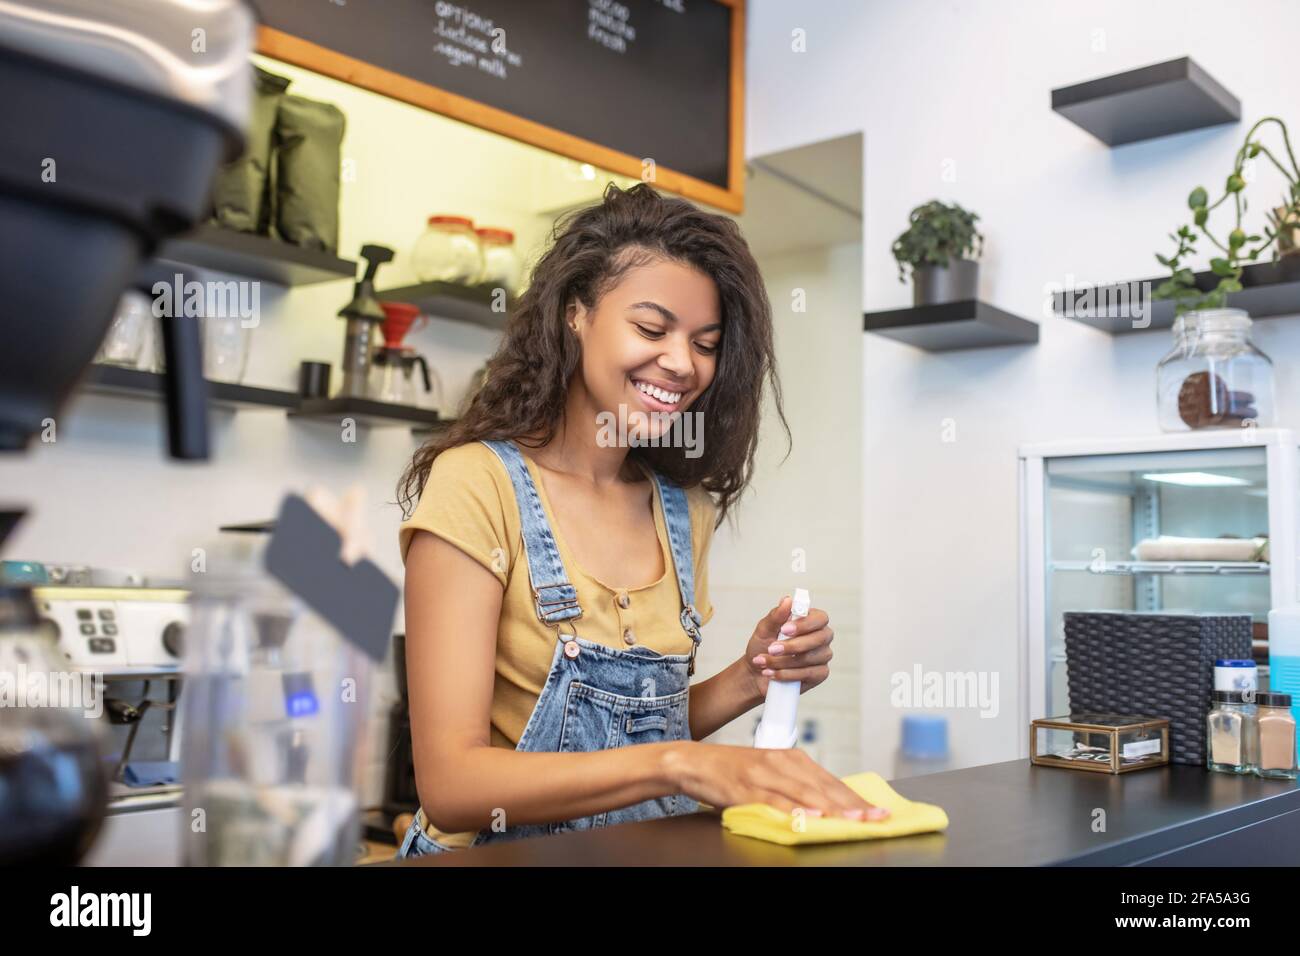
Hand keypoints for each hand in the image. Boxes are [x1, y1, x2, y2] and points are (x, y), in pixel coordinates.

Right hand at [665, 742, 888, 819]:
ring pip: (805, 793)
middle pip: (824, 786)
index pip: (830, 780)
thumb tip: (826, 806)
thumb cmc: (732, 770)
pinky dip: (794, 810)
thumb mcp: (768, 772)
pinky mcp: (746, 787)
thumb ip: (795, 786)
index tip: (877, 811)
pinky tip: (810, 818)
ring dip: (832, 808)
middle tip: (876, 818)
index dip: (854, 797)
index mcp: (790, 757)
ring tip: (854, 820)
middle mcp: (781, 762)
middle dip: (852, 804)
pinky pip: (775, 801)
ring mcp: (764, 774)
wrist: (693, 762)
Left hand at [741, 595, 833, 700]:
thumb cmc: (762, 647)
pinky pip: (808, 674)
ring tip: (763, 662)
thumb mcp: (764, 630)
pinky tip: (772, 673)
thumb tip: (787, 600)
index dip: (804, 624)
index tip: (784, 629)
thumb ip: (776, 615)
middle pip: (819, 638)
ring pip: (810, 658)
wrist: (755, 673)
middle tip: (771, 649)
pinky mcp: (819, 674)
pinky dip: (787, 674)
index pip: (820, 618)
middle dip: (792, 646)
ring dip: (783, 661)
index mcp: (811, 621)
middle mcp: (821, 637)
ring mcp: (822, 656)